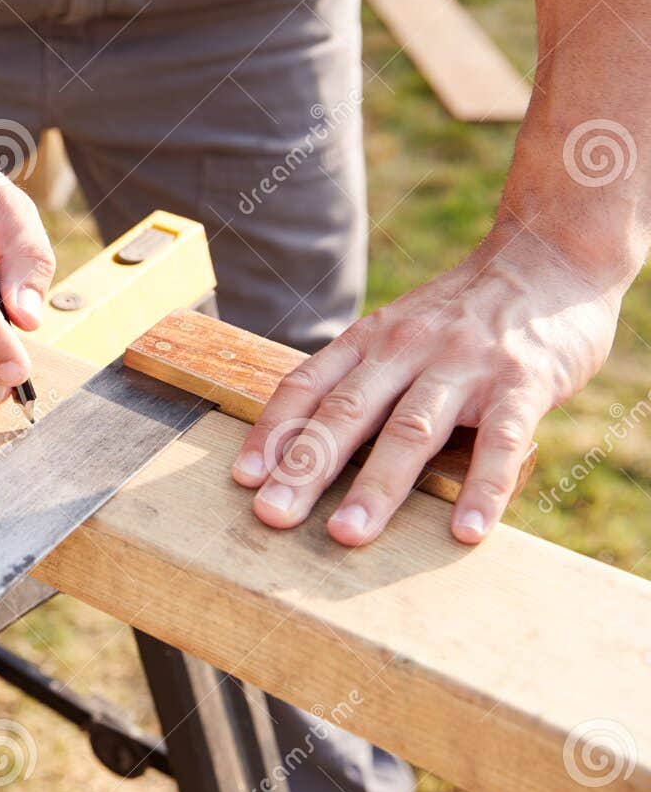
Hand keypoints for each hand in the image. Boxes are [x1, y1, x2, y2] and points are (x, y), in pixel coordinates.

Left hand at [231, 222, 620, 545]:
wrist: (547, 256)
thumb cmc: (463, 314)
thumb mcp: (399, 331)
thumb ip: (362, 379)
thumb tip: (305, 445)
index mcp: (369, 340)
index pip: (306, 386)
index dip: (273, 432)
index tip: (244, 478)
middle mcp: (407, 349)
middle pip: (346, 414)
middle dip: (305, 469)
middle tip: (273, 516)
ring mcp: (464, 365)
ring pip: (410, 430)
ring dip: (376, 487)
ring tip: (347, 535)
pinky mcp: (523, 382)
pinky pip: (500, 441)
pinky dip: (482, 489)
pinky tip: (465, 531)